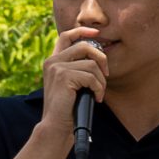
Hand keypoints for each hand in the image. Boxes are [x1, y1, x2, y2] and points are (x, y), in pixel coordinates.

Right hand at [36, 25, 107, 149]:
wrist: (56, 126)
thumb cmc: (67, 108)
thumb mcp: (71, 84)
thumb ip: (77, 68)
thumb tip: (98, 56)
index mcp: (53, 61)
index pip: (66, 36)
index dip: (83, 31)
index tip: (97, 33)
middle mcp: (52, 61)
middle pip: (85, 46)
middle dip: (101, 59)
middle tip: (106, 75)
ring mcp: (57, 67)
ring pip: (92, 64)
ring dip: (101, 81)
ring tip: (98, 93)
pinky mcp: (64, 76)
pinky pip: (91, 76)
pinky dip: (99, 88)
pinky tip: (96, 98)